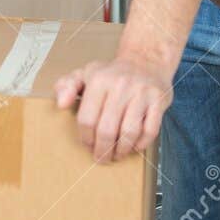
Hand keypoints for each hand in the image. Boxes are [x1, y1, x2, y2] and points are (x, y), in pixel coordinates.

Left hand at [53, 45, 175, 162]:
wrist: (146, 60)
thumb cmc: (111, 73)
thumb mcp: (85, 74)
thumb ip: (66, 86)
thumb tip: (61, 104)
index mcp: (98, 80)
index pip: (87, 119)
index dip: (86, 138)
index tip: (88, 146)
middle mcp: (120, 85)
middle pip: (107, 129)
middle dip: (103, 150)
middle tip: (102, 158)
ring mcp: (141, 93)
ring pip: (129, 133)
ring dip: (121, 150)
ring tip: (117, 155)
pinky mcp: (159, 100)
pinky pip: (150, 130)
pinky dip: (141, 144)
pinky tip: (134, 146)